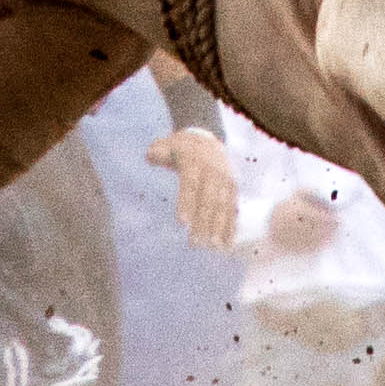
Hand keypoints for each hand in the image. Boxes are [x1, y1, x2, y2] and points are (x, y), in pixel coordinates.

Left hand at [146, 126, 239, 249]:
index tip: (182, 223)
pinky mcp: (232, 188)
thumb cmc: (179, 148)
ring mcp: (225, 179)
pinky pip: (233, 207)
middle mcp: (213, 170)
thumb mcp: (166, 145)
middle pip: (209, 198)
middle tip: (195, 243)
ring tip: (214, 247)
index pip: (191, 183)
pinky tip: (228, 243)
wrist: (206, 139)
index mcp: (194, 161)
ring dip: (220, 226)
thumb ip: (158, 152)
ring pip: (224, 205)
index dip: (187, 202)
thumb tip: (151, 158)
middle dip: (203, 221)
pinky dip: (232, 225)